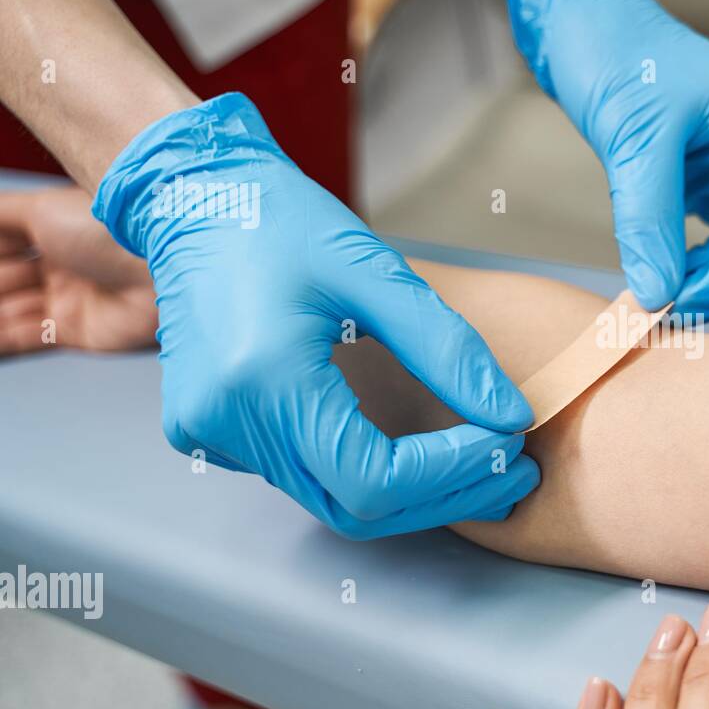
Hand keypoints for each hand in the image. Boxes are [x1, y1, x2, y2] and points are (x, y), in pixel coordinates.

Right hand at [0, 186, 155, 353]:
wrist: (158, 265)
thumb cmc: (106, 229)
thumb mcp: (40, 209)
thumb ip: (1, 216)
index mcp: (56, 231)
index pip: (5, 246)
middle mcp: (63, 266)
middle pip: (5, 280)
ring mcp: (69, 300)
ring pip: (8, 311)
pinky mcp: (76, 332)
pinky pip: (23, 339)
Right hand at [92, 93, 538, 537]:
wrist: (195, 201)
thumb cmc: (283, 223)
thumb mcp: (376, 272)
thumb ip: (448, 349)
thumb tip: (510, 415)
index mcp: (262, 380)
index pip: (373, 478)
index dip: (449, 473)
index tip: (506, 442)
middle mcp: (226, 424)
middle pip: (356, 508)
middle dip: (443, 494)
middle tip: (513, 472)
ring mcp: (210, 436)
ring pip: (332, 502)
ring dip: (412, 492)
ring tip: (481, 461)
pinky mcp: (211, 435)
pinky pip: (305, 477)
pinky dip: (367, 474)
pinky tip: (419, 451)